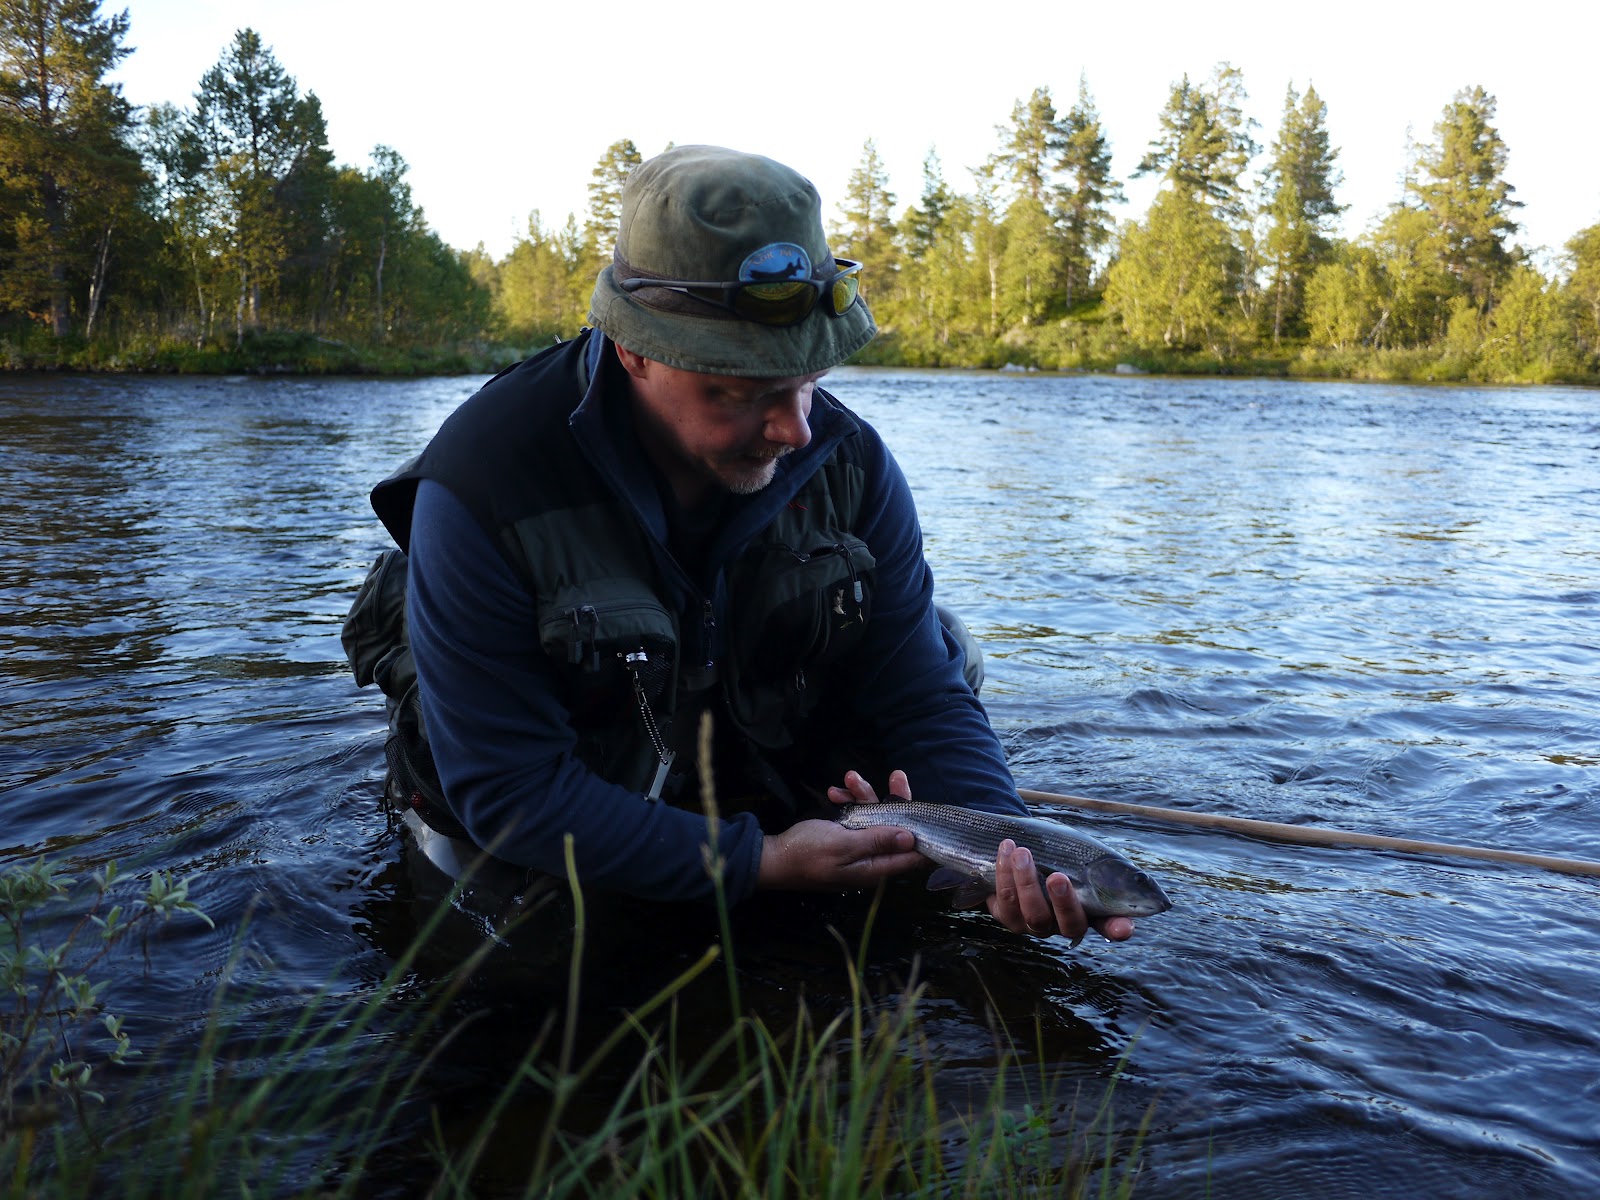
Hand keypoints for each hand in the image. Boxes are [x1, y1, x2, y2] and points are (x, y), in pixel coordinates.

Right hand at [759, 767, 922, 890]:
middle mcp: (872, 857)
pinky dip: (848, 801)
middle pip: (897, 828)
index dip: (923, 832)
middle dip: (895, 800)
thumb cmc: (805, 854)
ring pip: (874, 816)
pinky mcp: (845, 836)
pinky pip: (856, 816)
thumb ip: (877, 841)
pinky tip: (833, 792)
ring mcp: (858, 846)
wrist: (771, 856)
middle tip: (896, 776)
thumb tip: (911, 838)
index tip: (926, 807)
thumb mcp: (842, 845)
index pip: (912, 855)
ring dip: (863, 795)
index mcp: (875, 867)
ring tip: (848, 777)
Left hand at [988, 839, 1134, 944]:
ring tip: (1022, 852)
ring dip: (1026, 881)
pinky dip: (1005, 874)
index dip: (1118, 929)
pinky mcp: (1008, 918)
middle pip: (1069, 924)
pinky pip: (1006, 902)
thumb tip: (1099, 857)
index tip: (1124, 927)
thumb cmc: (1052, 853)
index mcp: (1088, 909)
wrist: (1014, 850)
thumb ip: (1086, 859)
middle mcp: (1063, 923)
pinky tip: (1006, 851)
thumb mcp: (1072, 853)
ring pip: (1034, 913)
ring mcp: (1035, 925)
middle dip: (1063, 901)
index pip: (1110, 925)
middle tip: (1058, 877)